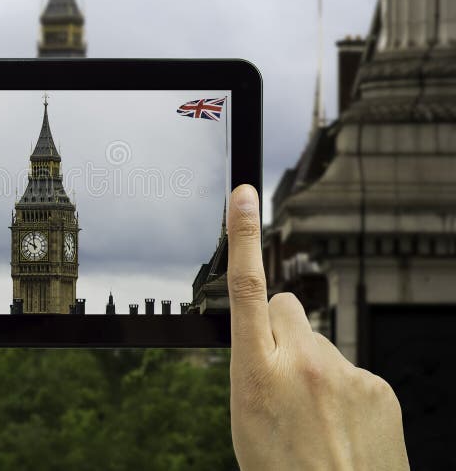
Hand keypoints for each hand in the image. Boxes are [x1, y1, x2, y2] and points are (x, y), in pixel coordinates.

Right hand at [226, 184, 408, 470]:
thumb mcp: (245, 417)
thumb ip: (254, 366)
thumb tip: (269, 339)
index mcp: (257, 373)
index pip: (246, 288)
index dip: (241, 237)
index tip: (244, 197)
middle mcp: (303, 364)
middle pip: (287, 307)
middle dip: (280, 326)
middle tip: (281, 371)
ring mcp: (346, 373)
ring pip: (319, 343)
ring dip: (314, 368)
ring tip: (315, 416)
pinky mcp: (378, 385)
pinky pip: (351, 368)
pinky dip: (343, 389)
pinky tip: (342, 423)